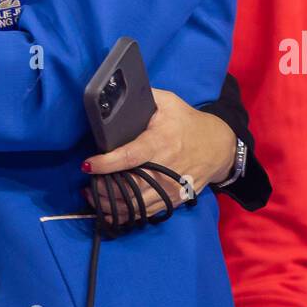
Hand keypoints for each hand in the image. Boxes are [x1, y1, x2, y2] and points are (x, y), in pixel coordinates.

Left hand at [83, 88, 236, 223]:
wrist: (218, 147)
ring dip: (111, 204)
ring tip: (92, 195)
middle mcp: (165, 168)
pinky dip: (127, 215)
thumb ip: (145, 96)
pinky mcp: (175, 200)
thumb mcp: (169, 102)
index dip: (106, 163)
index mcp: (160, 141)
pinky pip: (147, 212)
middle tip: (87, 184)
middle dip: (104, 188)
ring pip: (136, 204)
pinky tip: (111, 210)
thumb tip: (117, 91)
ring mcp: (171, 188)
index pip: (130, 156)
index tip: (88, 164)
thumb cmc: (188, 122)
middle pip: (129, 187)